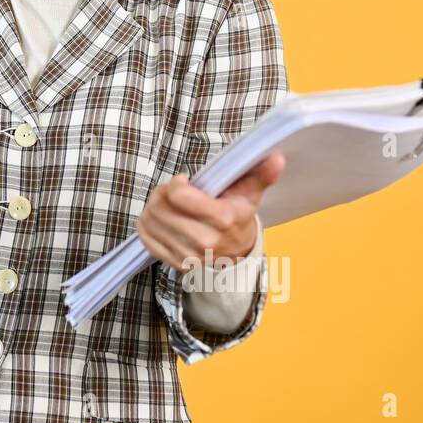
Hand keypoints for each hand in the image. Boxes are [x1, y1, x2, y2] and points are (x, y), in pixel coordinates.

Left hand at [135, 152, 285, 271]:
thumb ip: (262, 174)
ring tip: (165, 204)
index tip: (183, 181)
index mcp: (222, 218)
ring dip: (152, 207)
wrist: (238, 253)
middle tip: (170, 191)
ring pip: (151, 222)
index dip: (176, 184)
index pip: (179, 196)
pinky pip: (147, 239)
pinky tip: (158, 218)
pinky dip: (147, 225)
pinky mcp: (176, 263)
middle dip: (161, 193)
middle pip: (160, 208)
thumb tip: (276, 158)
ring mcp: (189, 255)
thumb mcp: (250, 193)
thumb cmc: (238, 216)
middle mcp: (204, 240)